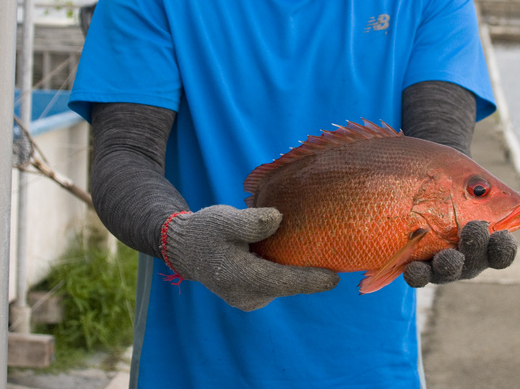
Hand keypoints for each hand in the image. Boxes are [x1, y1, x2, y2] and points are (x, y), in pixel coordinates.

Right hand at [163, 205, 339, 310]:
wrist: (183, 248)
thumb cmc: (205, 231)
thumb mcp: (224, 219)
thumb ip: (250, 221)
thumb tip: (278, 219)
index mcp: (241, 278)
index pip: (283, 281)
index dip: (310, 280)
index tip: (335, 278)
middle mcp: (246, 295)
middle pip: (286, 285)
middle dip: (310, 273)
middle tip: (335, 255)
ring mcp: (248, 299)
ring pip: (281, 285)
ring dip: (297, 271)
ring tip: (318, 252)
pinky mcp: (250, 296)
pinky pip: (274, 285)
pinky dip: (285, 272)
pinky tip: (293, 255)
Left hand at [402, 190, 519, 287]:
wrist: (436, 189)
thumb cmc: (472, 198)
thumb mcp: (498, 196)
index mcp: (490, 246)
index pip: (502, 252)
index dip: (503, 247)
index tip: (503, 236)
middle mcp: (468, 260)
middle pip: (474, 262)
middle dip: (475, 249)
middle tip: (474, 229)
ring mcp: (442, 264)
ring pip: (446, 271)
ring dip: (447, 266)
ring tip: (445, 257)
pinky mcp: (418, 263)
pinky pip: (417, 274)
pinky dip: (415, 274)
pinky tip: (410, 267)